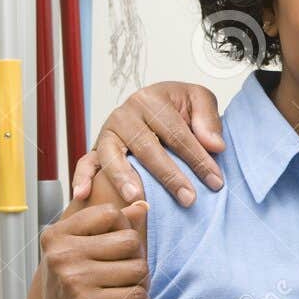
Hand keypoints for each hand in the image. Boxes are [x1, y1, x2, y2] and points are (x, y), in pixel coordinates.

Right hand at [35, 200, 150, 298]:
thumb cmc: (73, 293)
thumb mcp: (83, 255)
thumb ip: (111, 229)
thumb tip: (141, 206)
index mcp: (56, 236)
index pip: (111, 213)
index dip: (124, 231)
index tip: (114, 251)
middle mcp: (61, 254)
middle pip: (130, 241)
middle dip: (136, 260)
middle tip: (124, 277)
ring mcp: (74, 279)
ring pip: (138, 268)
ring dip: (139, 284)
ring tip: (122, 293)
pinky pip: (138, 294)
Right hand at [72, 82, 224, 207]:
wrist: (155, 106)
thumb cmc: (177, 107)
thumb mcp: (198, 100)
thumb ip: (208, 119)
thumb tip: (214, 145)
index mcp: (151, 99)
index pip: (178, 133)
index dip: (198, 159)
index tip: (216, 182)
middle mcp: (125, 114)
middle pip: (148, 147)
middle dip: (170, 176)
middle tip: (188, 198)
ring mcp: (108, 131)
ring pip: (113, 156)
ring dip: (123, 177)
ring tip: (136, 197)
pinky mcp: (97, 147)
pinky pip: (85, 162)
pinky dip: (82, 178)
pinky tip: (82, 195)